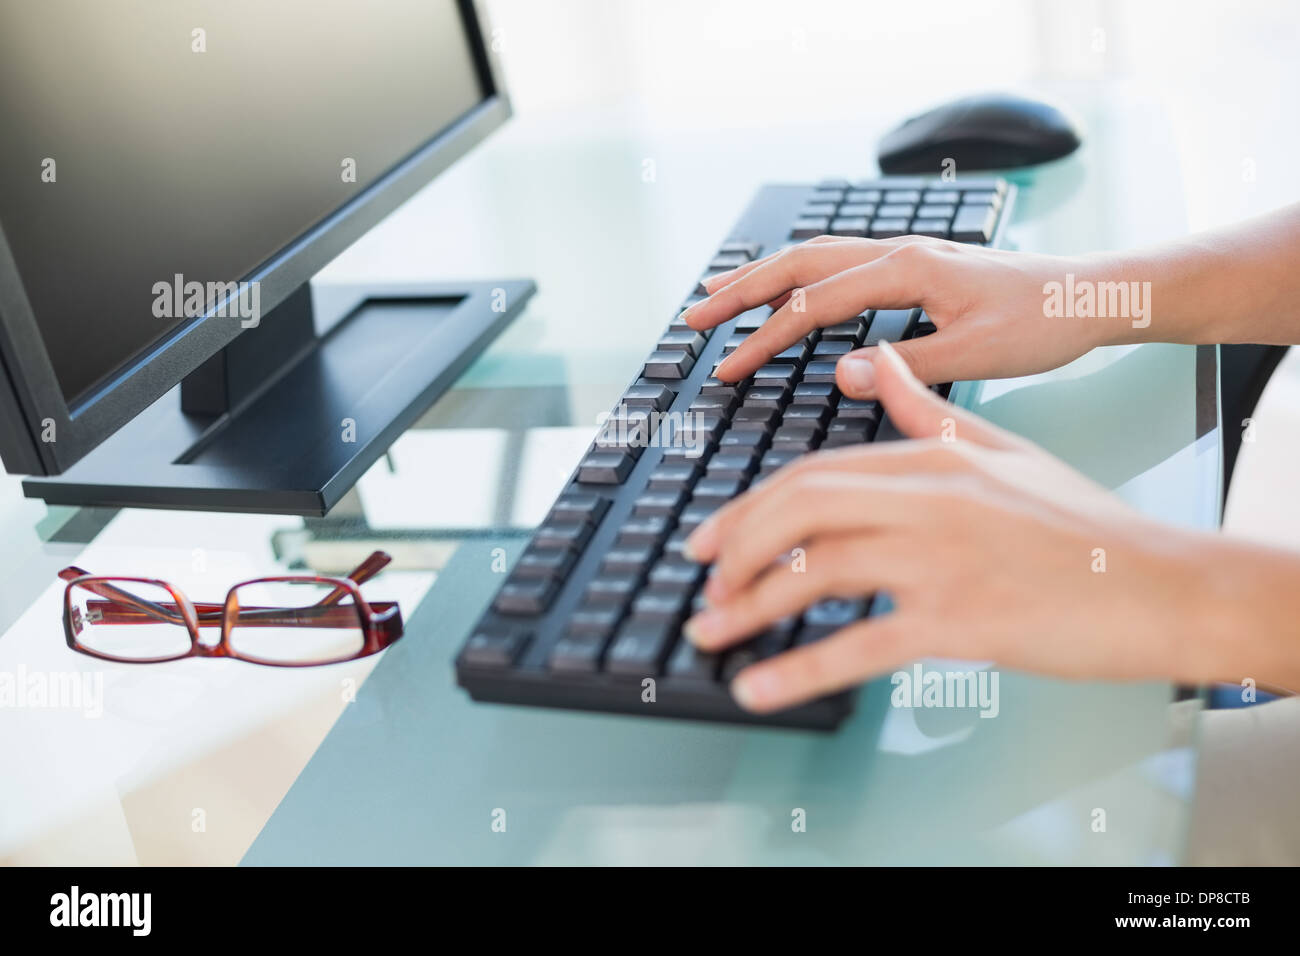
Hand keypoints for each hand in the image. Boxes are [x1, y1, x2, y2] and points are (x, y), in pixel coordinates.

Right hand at [681, 235, 1115, 397]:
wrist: (1090, 294)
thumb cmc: (1043, 323)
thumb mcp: (977, 355)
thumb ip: (906, 368)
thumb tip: (839, 375)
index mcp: (906, 270)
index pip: (813, 305)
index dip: (763, 337)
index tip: (727, 367)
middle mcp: (898, 252)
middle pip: (798, 263)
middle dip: (740, 291)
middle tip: (693, 319)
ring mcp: (904, 255)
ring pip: (815, 258)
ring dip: (763, 278)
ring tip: (719, 299)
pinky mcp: (913, 267)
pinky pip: (838, 265)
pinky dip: (798, 278)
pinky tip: (787, 294)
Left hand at [681, 341, 1230, 713]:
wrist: (1159, 583)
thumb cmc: (1081, 524)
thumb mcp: (1001, 450)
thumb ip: (926, 411)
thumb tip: (874, 365)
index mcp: (930, 460)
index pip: (813, 476)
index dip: (750, 510)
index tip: (713, 540)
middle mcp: (926, 500)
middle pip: (798, 510)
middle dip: (734, 547)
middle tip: (702, 584)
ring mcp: (940, 559)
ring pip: (814, 573)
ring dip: (748, 608)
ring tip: (709, 634)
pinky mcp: (959, 621)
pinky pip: (857, 647)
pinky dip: (797, 670)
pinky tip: (755, 688)